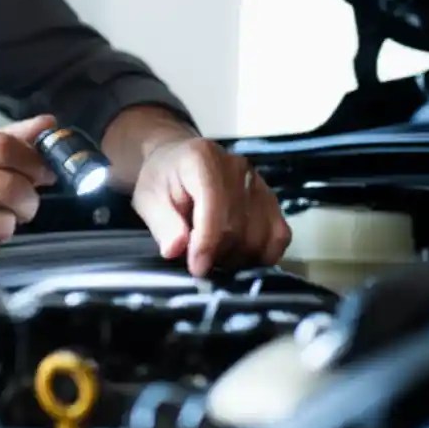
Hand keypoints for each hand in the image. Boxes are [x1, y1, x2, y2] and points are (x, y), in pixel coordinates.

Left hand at [131, 137, 289, 275]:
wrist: (179, 160)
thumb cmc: (162, 180)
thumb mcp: (149, 199)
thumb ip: (162, 223)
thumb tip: (176, 250)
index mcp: (202, 159)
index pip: (214, 205)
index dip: (207, 243)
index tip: (196, 268)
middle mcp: (237, 167)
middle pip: (239, 225)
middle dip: (219, 254)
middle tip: (200, 264)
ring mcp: (258, 182)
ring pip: (261, 234)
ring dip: (239, 258)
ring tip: (216, 258)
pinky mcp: (271, 198)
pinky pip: (279, 234)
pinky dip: (263, 254)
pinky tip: (240, 257)